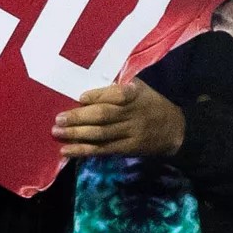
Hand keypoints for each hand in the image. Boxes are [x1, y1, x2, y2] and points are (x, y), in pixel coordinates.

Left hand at [55, 78, 184, 158]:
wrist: (174, 129)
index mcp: (135, 94)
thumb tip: (90, 81)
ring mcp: (130, 133)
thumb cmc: (151, 103)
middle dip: (80, 117)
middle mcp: (132, 114)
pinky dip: (84, 151)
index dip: (98, 96)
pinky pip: (103, 150)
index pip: (116, 95)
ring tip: (58, 132)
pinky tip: (67, 150)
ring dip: (77, 135)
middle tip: (59, 118)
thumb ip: (119, 85)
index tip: (80, 97)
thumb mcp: (141, 87)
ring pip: (101, 134)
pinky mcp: (127, 149)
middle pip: (104, 116)